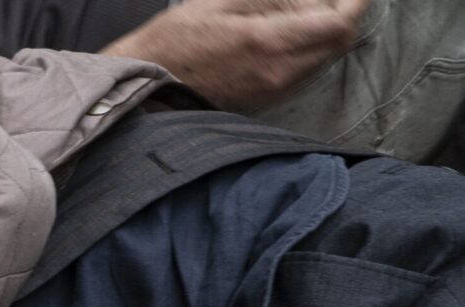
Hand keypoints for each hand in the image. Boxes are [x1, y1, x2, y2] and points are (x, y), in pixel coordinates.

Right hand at [103, 0, 370, 112]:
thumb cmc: (173, 41)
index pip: (340, 24)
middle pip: (338, 43)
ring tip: (305, 11)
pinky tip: (288, 35)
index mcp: (270, 43)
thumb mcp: (219, 2)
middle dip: (343, 15)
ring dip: (326, 34)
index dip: (357, 1)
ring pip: (323, 60)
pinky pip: (303, 74)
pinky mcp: (263, 101)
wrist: (144, 89)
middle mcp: (279, 73)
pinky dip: (308, 51)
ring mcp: (272, 92)